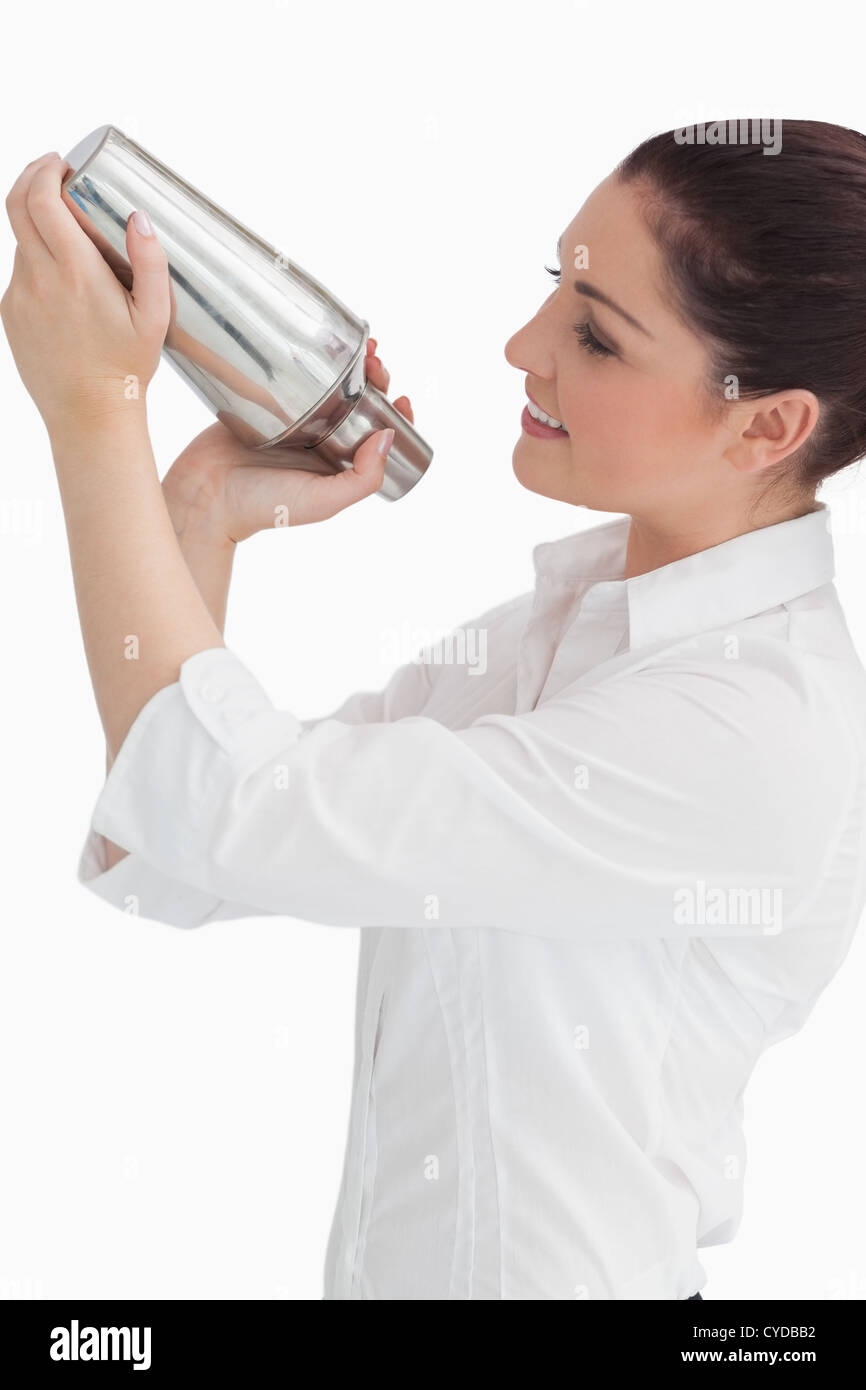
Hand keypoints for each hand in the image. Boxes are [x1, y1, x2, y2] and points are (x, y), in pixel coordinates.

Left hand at [0, 152, 169, 436]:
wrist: (89, 414)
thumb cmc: (126, 367)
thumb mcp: (155, 316)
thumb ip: (150, 261)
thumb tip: (139, 217)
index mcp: (75, 272)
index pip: (40, 199)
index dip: (45, 170)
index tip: (61, 164)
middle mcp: (38, 278)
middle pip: (16, 205)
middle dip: (31, 178)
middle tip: (54, 174)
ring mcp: (19, 296)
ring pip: (20, 242)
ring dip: (38, 227)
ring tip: (70, 239)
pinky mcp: (11, 314)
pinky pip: (20, 274)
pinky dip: (37, 263)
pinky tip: (63, 284)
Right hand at [162, 338, 413, 540]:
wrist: (203, 496)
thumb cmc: (261, 507)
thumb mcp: (322, 502)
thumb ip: (361, 479)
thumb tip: (390, 437)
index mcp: (337, 466)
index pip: (378, 437)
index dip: (395, 416)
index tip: (402, 397)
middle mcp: (319, 443)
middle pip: (358, 403)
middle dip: (374, 381)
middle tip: (375, 361)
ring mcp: (293, 421)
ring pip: (331, 386)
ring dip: (348, 365)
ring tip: (357, 346)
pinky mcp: (265, 403)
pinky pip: (295, 378)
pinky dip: (311, 359)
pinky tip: (320, 341)